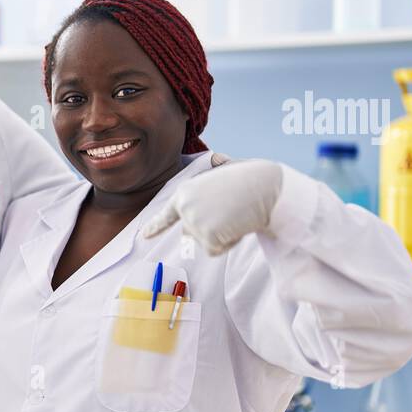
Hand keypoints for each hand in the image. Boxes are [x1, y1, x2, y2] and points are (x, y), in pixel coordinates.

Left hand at [141, 159, 283, 254]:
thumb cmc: (251, 180)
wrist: (266, 187)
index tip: (145, 236)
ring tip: (236, 214)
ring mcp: (194, 222)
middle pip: (192, 232)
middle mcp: (184, 208)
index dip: (157, 226)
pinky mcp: (206, 236)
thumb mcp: (224, 175)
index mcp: (185, 192)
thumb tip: (214, 162)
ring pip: (205, 242)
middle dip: (211, 228)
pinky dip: (230, 242)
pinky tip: (238, 225)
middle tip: (230, 210)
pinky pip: (216, 249)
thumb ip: (212, 180)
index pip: (168, 214)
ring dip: (223, 234)